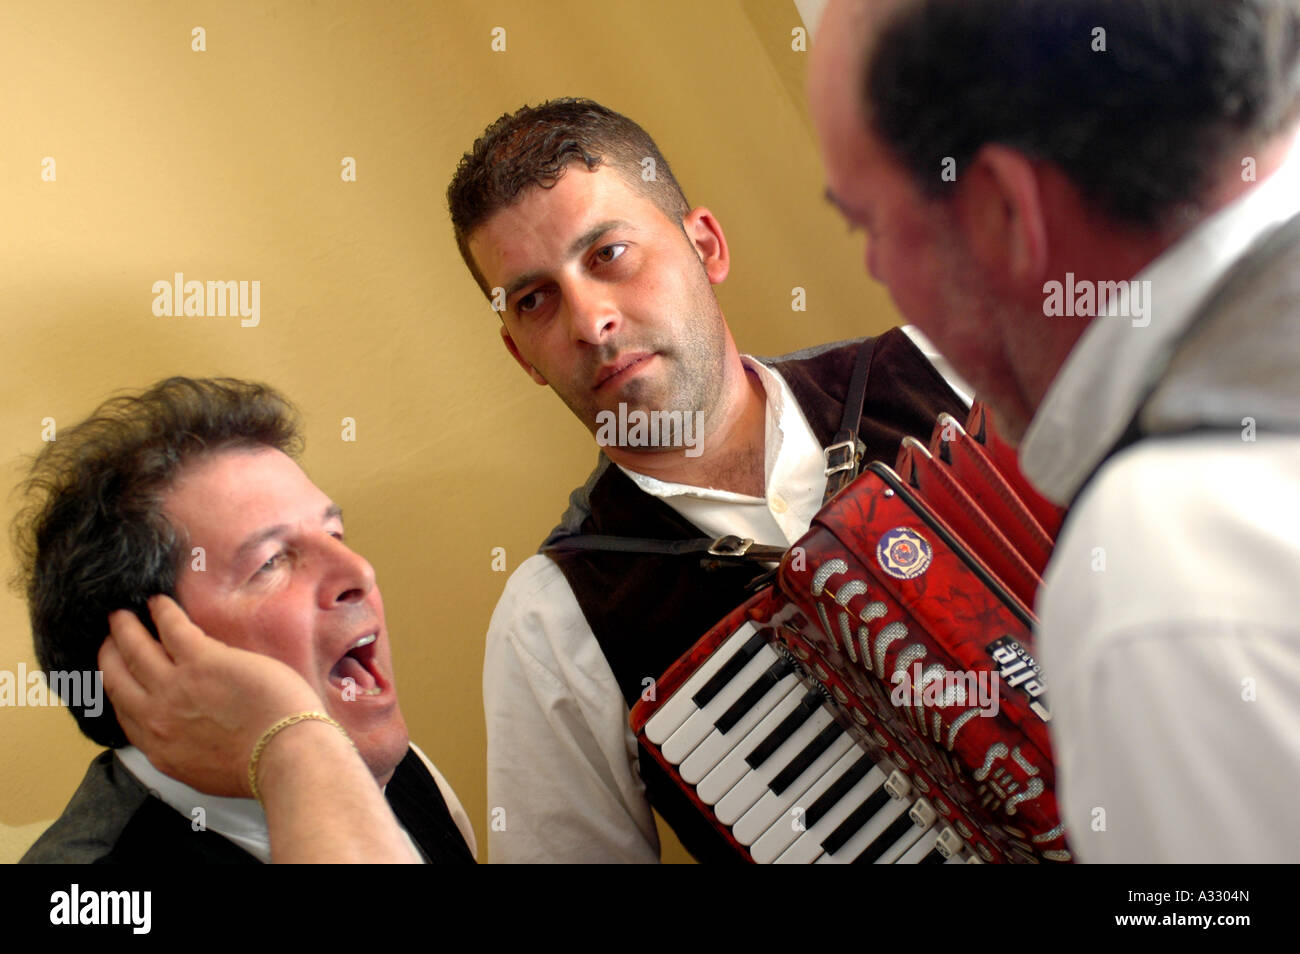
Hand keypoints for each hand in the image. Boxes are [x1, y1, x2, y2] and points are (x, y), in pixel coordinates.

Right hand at [100, 595, 323, 797]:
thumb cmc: (262, 767)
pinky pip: (171, 627)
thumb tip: (189, 730)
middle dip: (109, 653)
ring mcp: (175, 687)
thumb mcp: (206, 770)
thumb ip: (186, 748)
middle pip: (118, 678)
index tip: (114, 672)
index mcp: (160, 748)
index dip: (115, 687)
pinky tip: (159, 602)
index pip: (123, 712)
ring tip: (122, 614)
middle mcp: (158, 717)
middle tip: (109, 636)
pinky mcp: (202, 661)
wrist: (285, 757)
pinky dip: (162, 612)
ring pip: (136, 649)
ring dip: (125, 628)